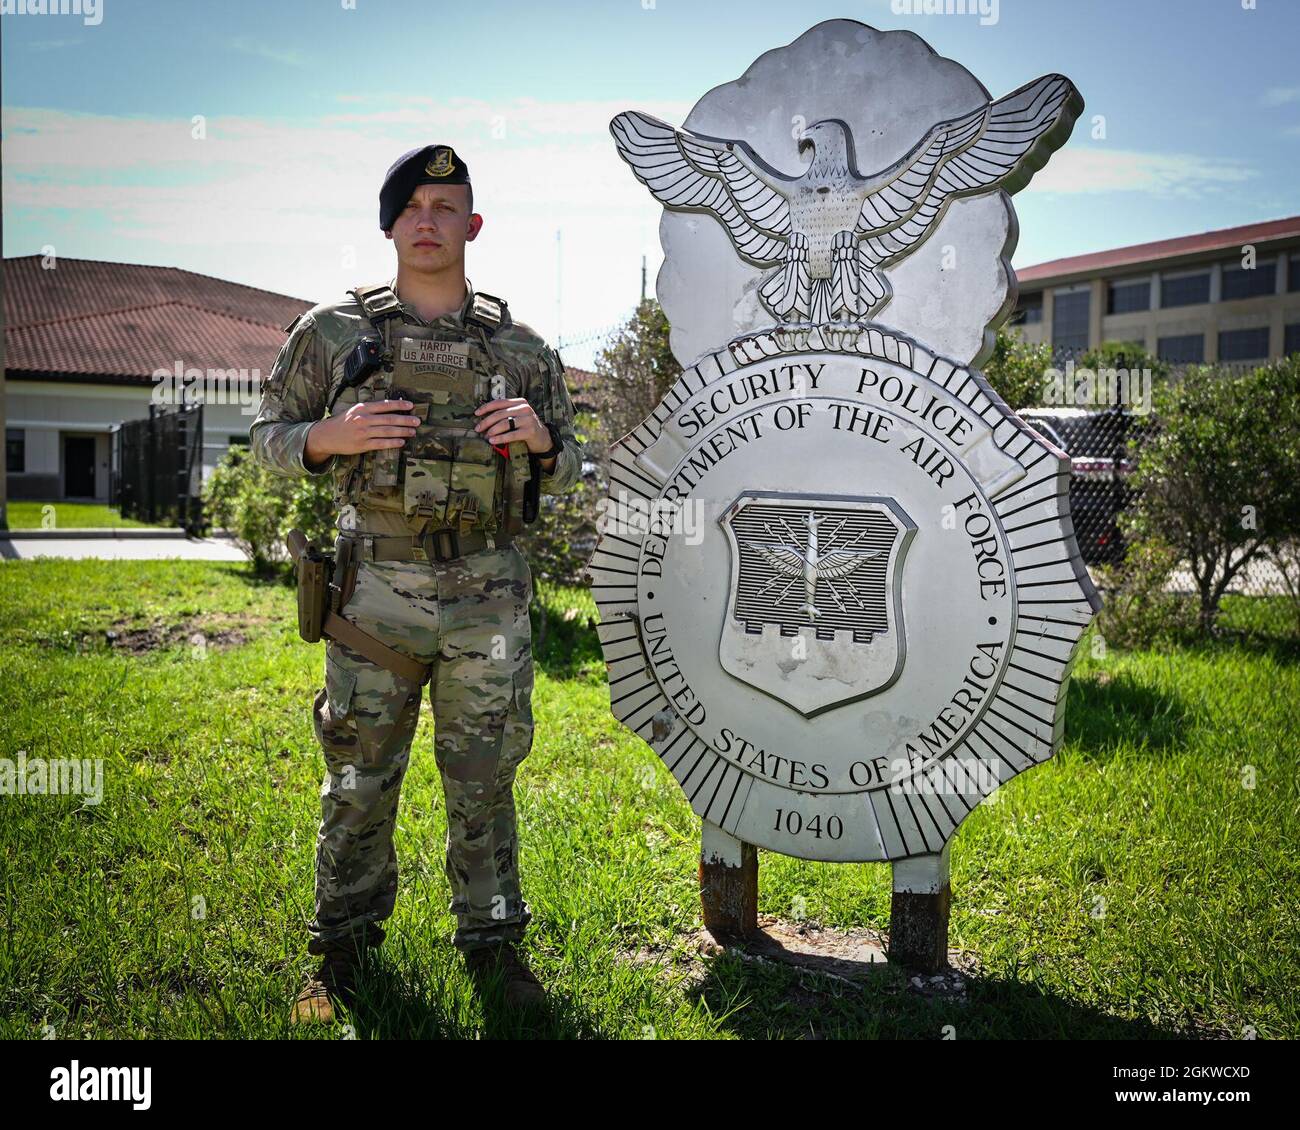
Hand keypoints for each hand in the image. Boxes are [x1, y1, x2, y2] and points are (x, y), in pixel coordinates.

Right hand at [305, 399, 420, 463]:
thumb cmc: (344, 421)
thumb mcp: (355, 410)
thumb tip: (390, 407)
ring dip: (402, 432)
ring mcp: (363, 432)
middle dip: (405, 420)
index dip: (399, 405)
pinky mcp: (362, 444)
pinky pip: (381, 443)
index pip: (384, 405)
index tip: (411, 405)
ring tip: (412, 432)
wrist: (327, 435)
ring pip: (387, 431)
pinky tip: (401, 442)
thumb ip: (370, 409)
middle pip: (389, 419)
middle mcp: (364, 419)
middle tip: (417, 421)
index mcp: (362, 408)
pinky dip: (392, 443)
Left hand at [473, 398, 550, 452]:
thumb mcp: (517, 416)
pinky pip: (511, 434)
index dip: (486, 407)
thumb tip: (482, 417)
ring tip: (486, 436)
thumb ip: (505, 413)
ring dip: (492, 430)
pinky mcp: (530, 431)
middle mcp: (524, 408)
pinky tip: (493, 441)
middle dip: (486, 421)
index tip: (476, 414)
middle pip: (500, 414)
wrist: (543, 438)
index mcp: (520, 402)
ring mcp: (528, 419)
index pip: (499, 402)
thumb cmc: (525, 427)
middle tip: (478, 429)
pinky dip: (500, 438)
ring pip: (505, 423)